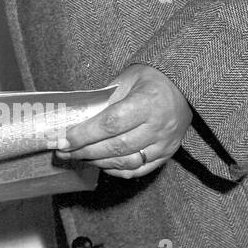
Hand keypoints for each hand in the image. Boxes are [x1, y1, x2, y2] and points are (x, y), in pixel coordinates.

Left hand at [51, 63, 191, 177]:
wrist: (185, 85)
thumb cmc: (151, 77)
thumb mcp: (126, 79)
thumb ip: (103, 99)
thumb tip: (76, 119)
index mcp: (147, 103)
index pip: (110, 124)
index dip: (84, 135)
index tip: (64, 140)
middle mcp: (158, 127)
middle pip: (116, 146)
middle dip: (85, 151)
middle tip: (63, 152)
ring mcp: (165, 144)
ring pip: (127, 162)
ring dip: (98, 162)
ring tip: (78, 157)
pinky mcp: (168, 154)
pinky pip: (139, 170)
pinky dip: (117, 170)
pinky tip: (100, 164)